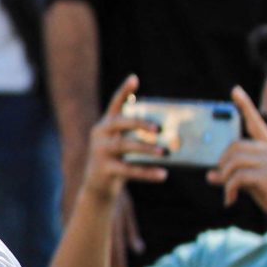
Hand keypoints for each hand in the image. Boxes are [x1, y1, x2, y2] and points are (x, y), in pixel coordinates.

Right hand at [78, 75, 169, 204]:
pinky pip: (129, 170)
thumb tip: (169, 133)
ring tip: (165, 152)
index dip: (124, 91)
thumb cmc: (117, 162)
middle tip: (159, 127)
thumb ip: (138, 136)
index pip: (115, 103)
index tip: (134, 78)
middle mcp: (100, 135)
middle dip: (139, 122)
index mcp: (106, 125)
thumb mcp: (124, 145)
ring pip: (125, 145)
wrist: (97, 188)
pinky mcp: (104, 169)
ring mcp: (100, 152)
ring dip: (146, 147)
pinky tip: (163, 174)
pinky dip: (147, 172)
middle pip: (120, 123)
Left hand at [205, 86, 266, 227]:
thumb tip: (209, 175)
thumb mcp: (254, 182)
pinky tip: (230, 200)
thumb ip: (234, 175)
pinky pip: (236, 177)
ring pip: (233, 161)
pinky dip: (228, 189)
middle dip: (222, 163)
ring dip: (225, 178)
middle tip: (224, 180)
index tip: (235, 90)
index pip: (255, 122)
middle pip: (233, 146)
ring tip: (229, 192)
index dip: (245, 105)